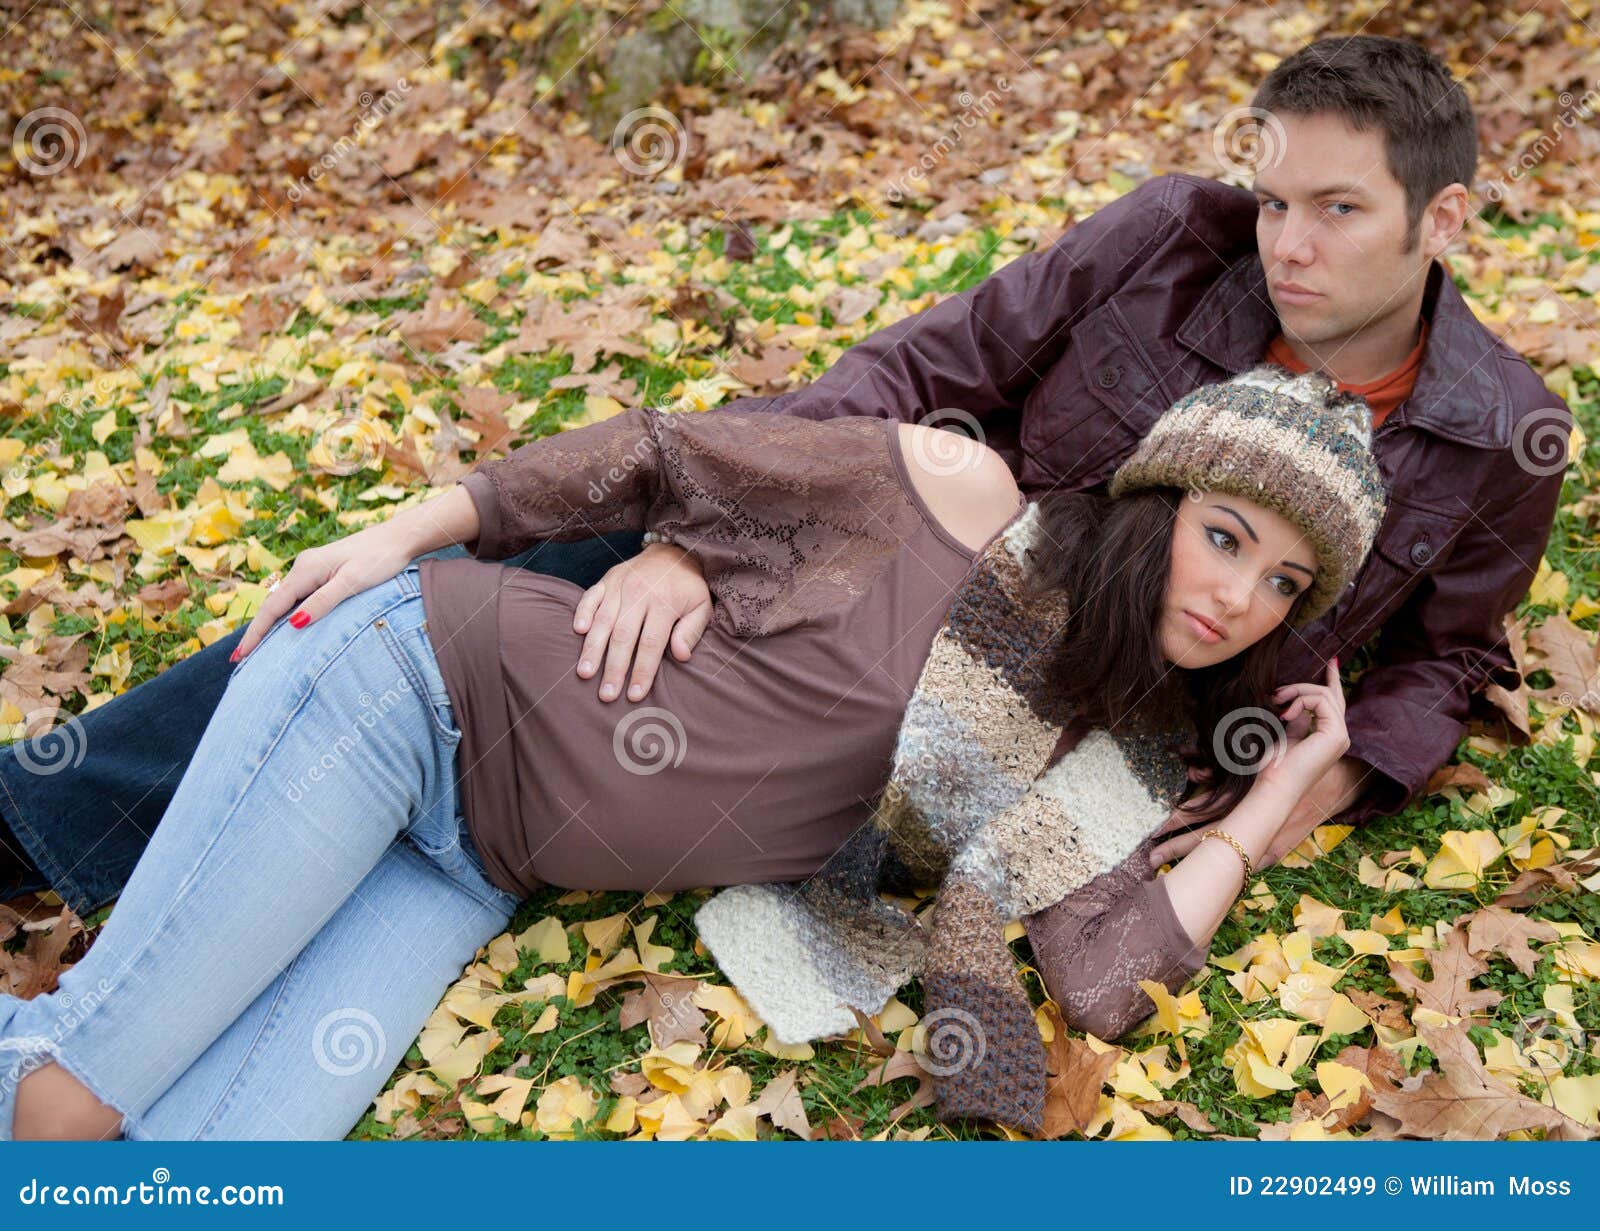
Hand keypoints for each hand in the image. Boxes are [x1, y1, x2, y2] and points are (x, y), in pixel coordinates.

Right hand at [233, 521, 414, 659]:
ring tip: (256, 648)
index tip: (242, 654)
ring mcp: (312, 568)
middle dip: (257, 630)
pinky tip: (284, 626)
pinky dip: (286, 613)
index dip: (257, 632)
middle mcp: (303, 567)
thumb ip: (325, 601)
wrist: (399, 537)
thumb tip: (295, 623)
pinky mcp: (322, 572)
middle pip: (274, 604)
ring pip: (284, 600)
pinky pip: (297, 596)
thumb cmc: (380, 559)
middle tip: (241, 658)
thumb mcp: (354, 582)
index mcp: (306, 569)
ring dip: (270, 623)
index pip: (274, 606)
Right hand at [573, 542, 711, 701]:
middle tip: (606, 694)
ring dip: (592, 648)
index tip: (635, 695)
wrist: (676, 549)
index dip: (642, 670)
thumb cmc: (689, 587)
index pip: (651, 643)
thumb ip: (692, 631)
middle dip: (614, 668)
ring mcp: (620, 584)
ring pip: (603, 620)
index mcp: (664, 602)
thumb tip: (680, 656)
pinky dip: (583, 612)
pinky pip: (591, 596)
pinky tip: (577, 631)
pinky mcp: (608, 578)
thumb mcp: (702, 607)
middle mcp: (639, 592)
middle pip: (623, 636)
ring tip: (585, 672)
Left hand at [1255, 656, 1349, 797]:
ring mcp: (1340, 735)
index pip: (1334, 703)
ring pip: (1324, 695)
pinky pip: (1321, 701)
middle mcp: (1339, 736)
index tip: (1332, 662)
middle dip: (1311, 682)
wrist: (1274, 787)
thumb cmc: (1274, 767)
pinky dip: (1301, 701)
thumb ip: (1298, 719)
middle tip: (1289, 683)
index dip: (1332, 681)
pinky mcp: (1336, 734)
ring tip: (1276, 702)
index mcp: (1329, 737)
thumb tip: (1298, 704)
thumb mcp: (1286, 735)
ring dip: (1297, 692)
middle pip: (1331, 696)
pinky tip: (1286, 714)